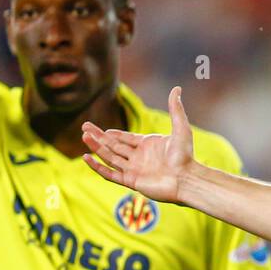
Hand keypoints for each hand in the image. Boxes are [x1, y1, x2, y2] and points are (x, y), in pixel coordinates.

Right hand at [82, 86, 193, 202]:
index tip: (102, 130)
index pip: (125, 139)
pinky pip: (110, 174)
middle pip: (113, 146)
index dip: (113, 134)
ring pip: (109, 157)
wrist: (186, 179)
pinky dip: (98, 167)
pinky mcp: (130, 181)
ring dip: (96, 147)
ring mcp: (133, 170)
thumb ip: (176, 109)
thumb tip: (177, 88)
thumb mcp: (181, 128)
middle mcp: (138, 157)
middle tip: (84, 128)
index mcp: (147, 146)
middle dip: (98, 137)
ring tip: (84, 137)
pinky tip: (87, 157)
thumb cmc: (186, 156)